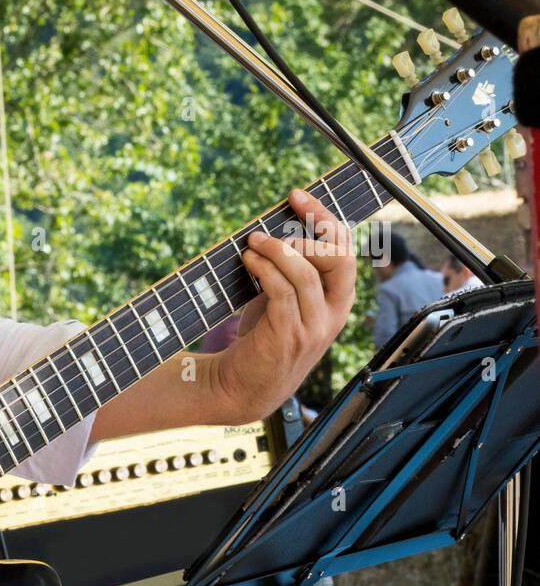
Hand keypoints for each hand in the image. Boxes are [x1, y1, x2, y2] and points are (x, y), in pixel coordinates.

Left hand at [207, 188, 355, 422]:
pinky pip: (282, 291)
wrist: (241, 388)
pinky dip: (265, 269)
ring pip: (306, 272)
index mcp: (337, 302)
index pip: (345, 250)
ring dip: (277, 248)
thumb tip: (272, 228)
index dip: (325, 218)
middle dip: (313, 224)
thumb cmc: (260, 341)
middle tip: (283, 209)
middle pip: (339, 257)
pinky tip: (249, 260)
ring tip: (253, 240)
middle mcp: (332, 314)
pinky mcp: (288, 335)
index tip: (298, 197)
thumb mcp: (281, 301)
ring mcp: (313, 327)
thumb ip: (286, 272)